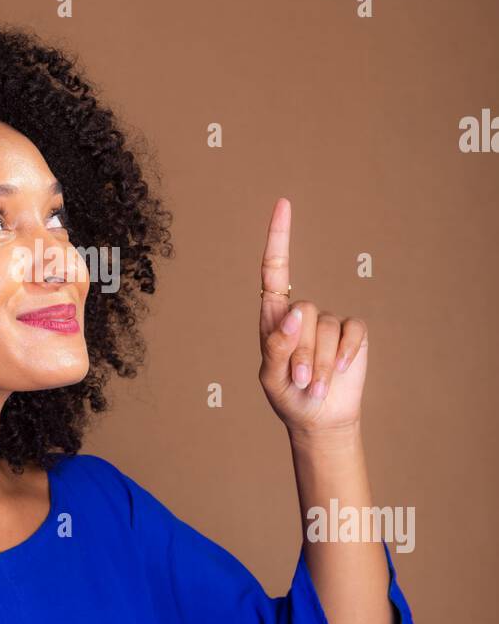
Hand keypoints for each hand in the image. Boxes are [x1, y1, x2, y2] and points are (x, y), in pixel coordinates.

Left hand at [258, 197, 366, 436]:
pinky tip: (341, 370)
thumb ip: (277, 346)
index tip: (283, 204)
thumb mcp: (271, 376)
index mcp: (274, 316)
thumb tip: (294, 313)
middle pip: (304, 312)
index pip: (275, 269)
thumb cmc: (288, 395)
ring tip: (313, 387)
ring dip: (320, 363)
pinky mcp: (352, 334)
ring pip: (326, 329)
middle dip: (301, 351)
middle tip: (299, 381)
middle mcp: (302, 313)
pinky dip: (345, 353)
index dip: (279, 236)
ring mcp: (328, 323)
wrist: (318, 418)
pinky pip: (351, 332)